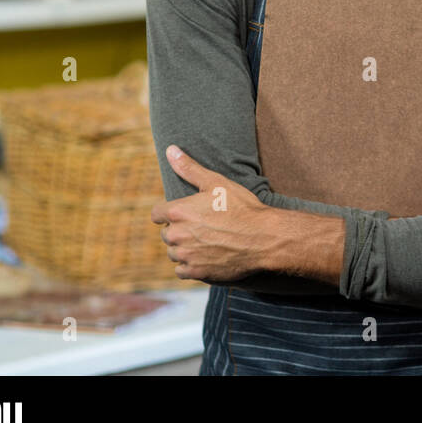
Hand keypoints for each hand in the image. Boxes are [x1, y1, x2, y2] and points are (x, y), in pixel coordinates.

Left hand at [150, 144, 275, 281]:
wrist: (264, 238)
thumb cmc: (242, 208)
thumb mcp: (217, 183)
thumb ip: (189, 168)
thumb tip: (170, 149)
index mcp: (177, 212)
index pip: (157, 214)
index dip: (170, 212)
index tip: (187, 213)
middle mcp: (177, 235)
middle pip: (167, 234)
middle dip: (180, 230)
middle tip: (204, 226)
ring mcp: (185, 256)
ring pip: (174, 252)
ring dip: (185, 248)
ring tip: (208, 241)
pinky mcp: (195, 272)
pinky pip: (182, 270)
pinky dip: (191, 265)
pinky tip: (208, 256)